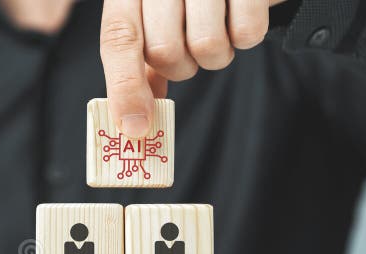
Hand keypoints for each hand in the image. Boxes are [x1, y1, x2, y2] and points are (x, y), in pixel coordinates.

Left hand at [100, 0, 285, 137]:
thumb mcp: (152, 16)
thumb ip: (140, 61)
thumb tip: (132, 118)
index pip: (118, 39)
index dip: (124, 87)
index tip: (135, 127)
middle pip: (163, 51)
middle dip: (181, 67)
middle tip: (191, 51)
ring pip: (205, 45)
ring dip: (215, 55)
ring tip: (218, 29)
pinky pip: (246, 32)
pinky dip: (247, 36)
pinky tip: (241, 14)